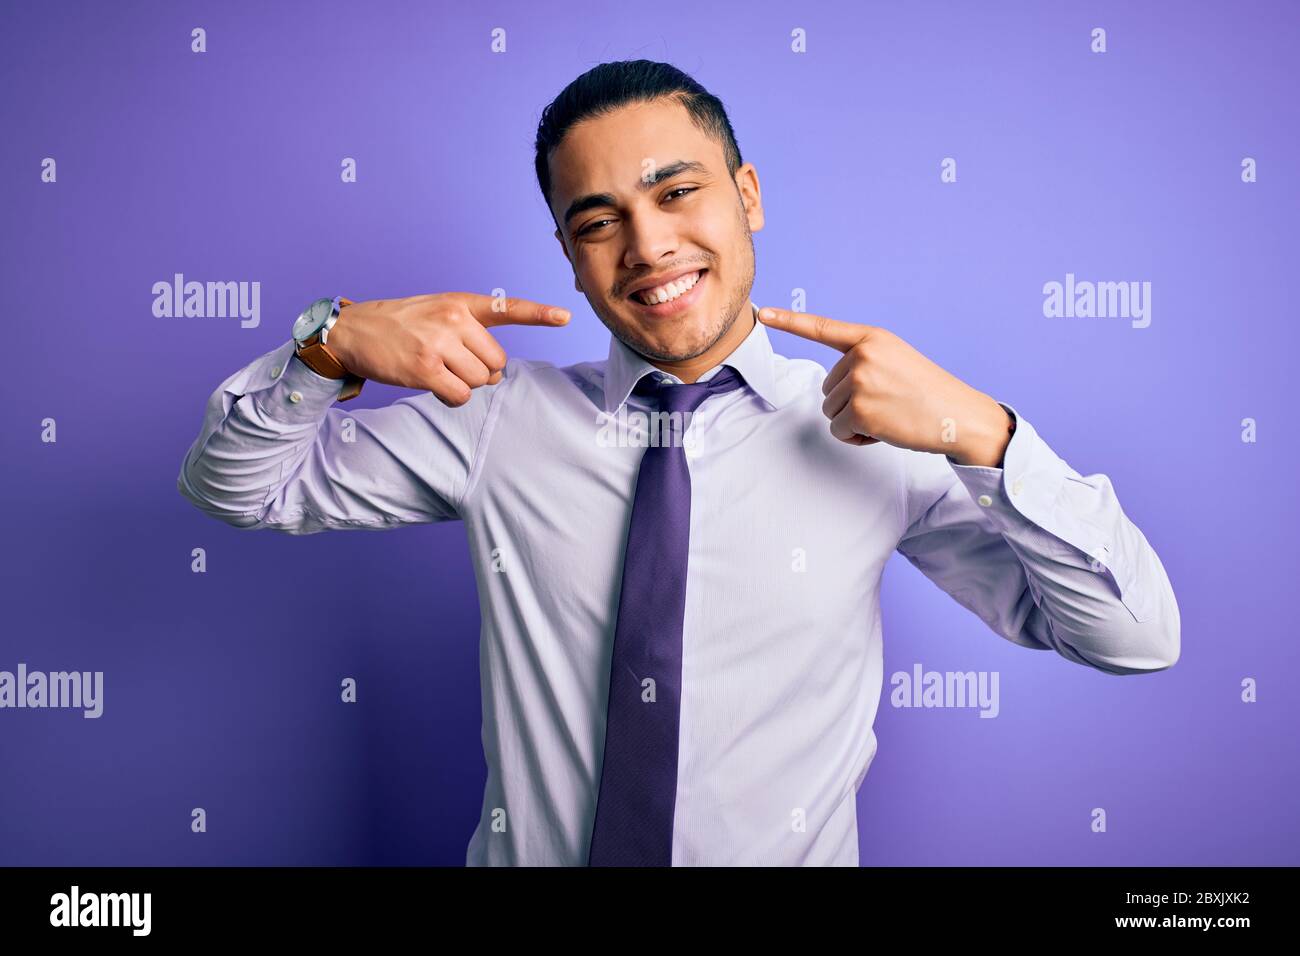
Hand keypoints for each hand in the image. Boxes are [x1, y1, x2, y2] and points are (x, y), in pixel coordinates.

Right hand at [326, 293, 570, 406]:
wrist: (352, 331)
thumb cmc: (400, 325)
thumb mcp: (437, 312)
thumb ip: (470, 332)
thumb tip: (494, 374)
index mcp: (460, 303)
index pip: (507, 308)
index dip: (539, 314)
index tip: (565, 316)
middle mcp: (453, 320)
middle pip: (496, 363)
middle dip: (480, 372)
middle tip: (453, 365)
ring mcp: (438, 344)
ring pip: (479, 381)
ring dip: (463, 385)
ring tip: (437, 370)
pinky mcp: (424, 369)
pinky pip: (459, 396)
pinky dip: (450, 397)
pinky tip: (431, 384)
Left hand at [756, 306, 1011, 465]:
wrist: (959, 416)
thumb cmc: (928, 394)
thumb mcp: (896, 362)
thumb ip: (864, 363)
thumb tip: (834, 389)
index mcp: (872, 338)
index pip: (822, 328)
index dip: (789, 321)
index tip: (762, 314)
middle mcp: (862, 355)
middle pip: (828, 387)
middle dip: (851, 403)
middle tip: (888, 404)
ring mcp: (859, 381)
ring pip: (830, 410)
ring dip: (854, 422)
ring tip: (889, 416)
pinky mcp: (859, 410)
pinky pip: (838, 431)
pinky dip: (856, 438)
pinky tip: (885, 430)